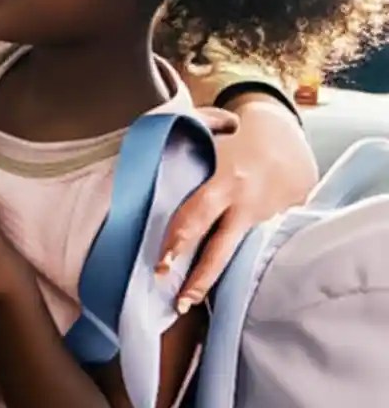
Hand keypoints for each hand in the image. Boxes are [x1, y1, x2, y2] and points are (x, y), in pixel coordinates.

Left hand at [159, 97, 317, 312]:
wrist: (285, 129)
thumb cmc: (235, 133)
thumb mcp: (208, 137)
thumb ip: (182, 150)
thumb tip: (144, 161)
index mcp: (225, 181)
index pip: (196, 217)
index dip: (178, 242)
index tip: (161, 265)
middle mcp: (246, 203)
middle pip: (220, 248)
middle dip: (199, 278)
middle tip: (179, 301)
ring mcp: (268, 216)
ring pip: (240, 252)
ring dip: (217, 277)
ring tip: (192, 301)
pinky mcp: (285, 221)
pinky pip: (261, 243)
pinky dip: (246, 256)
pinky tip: (231, 275)